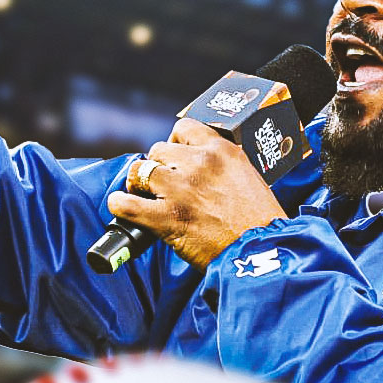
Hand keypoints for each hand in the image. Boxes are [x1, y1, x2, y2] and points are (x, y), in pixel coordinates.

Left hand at [107, 118, 287, 269]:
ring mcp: (180, 189)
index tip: (175, 157)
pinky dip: (119, 204)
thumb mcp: (248, 176)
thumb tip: (200, 167)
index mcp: (221, 151)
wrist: (263, 253)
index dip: (175, 143)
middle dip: (158, 166)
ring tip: (142, 194)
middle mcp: (199, 164)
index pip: (184, 128)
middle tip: (161, 183)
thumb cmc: (259, 221)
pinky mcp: (167, 218)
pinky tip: (121, 206)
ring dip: (138, 183)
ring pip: (140, 171)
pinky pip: (127, 204)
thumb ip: (222, 166)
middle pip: (158, 149)